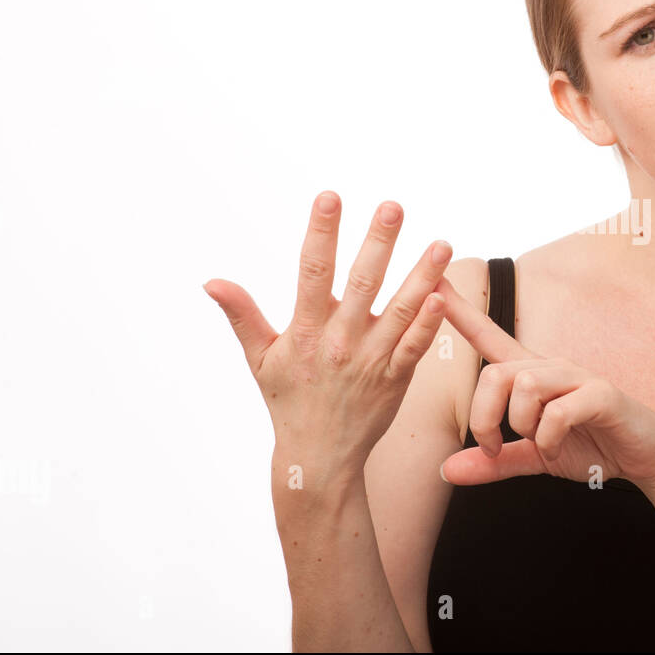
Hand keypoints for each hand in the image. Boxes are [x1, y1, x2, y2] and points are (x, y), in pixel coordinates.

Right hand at [204, 192, 452, 483]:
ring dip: (421, 275)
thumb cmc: (288, 402)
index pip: (312, 271)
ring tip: (442, 244)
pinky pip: (414, 347)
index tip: (329, 197)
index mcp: (305, 330)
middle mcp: (338, 341)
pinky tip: (443, 296)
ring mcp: (370, 361)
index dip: (321, 233)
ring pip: (399, 311)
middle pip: (361, 282)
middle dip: (378, 242)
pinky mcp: (394, 379)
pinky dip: (428, 324)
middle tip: (394, 206)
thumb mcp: (259, 359)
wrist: (318, 458)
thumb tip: (212, 281)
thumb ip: (242, 315)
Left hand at [430, 273, 654, 501]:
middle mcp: (552, 367)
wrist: (649, 458)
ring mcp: (578, 377)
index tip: (432, 282)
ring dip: (519, 424)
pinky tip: (558, 449)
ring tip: (536, 445)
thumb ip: (494, 460)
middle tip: (493, 446)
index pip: (489, 337)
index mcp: (532, 375)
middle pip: (494, 372)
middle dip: (483, 417)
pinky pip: (558, 409)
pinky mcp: (601, 394)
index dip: (460, 311)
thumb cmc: (593, 446)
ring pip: (524, 384)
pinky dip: (550, 436)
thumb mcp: (536, 456)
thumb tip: (448, 470)